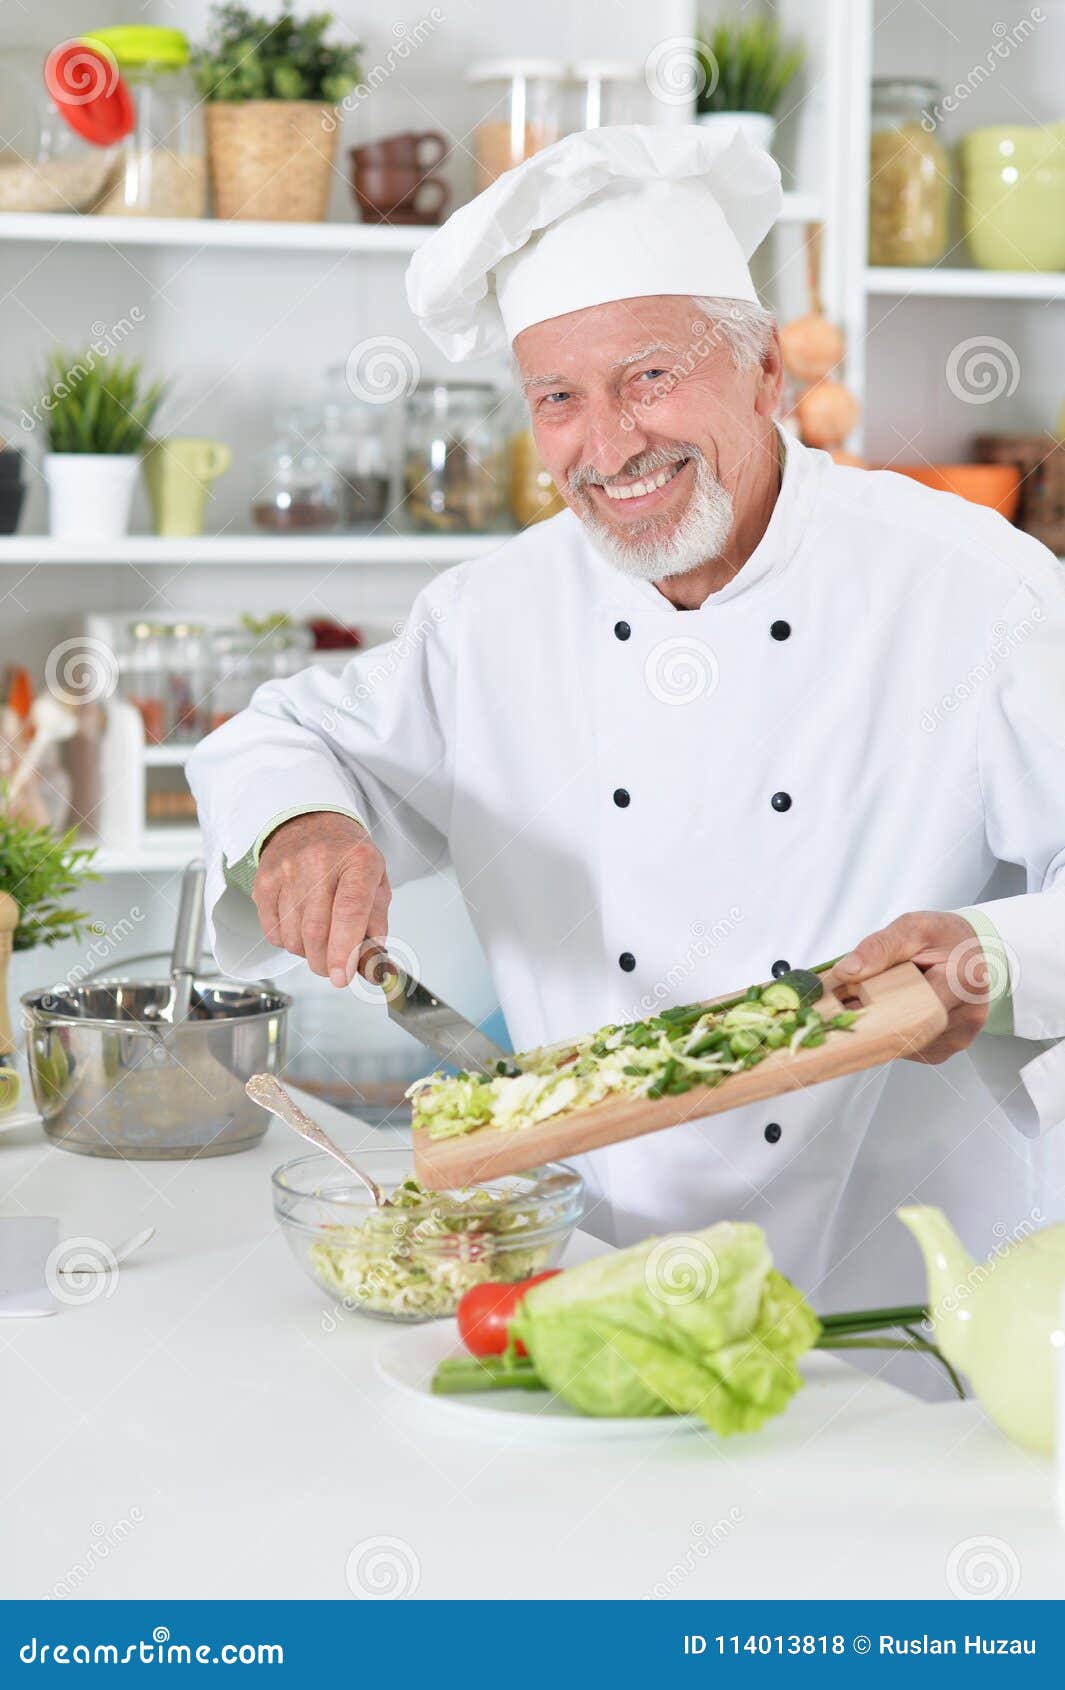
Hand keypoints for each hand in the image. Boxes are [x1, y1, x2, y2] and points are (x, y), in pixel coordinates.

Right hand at [254, 812, 390, 986]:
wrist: (309, 821)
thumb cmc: (347, 856)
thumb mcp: (376, 880)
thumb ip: (376, 923)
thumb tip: (373, 965)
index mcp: (358, 862)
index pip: (349, 911)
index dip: (345, 950)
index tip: (342, 977)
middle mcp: (320, 863)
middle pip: (317, 931)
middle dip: (325, 963)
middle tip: (333, 969)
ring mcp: (288, 870)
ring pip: (293, 936)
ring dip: (307, 953)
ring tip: (318, 941)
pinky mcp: (264, 881)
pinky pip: (272, 930)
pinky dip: (287, 941)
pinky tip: (299, 928)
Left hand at [828, 910, 991, 1064]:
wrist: (972, 954)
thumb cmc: (945, 939)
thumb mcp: (913, 928)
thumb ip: (880, 946)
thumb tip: (846, 972)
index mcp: (964, 982)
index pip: (914, 1005)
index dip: (875, 1005)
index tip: (850, 996)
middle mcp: (967, 1018)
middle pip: (903, 1029)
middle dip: (870, 1016)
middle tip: (850, 997)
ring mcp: (956, 1039)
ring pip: (900, 1042)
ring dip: (878, 1024)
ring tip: (872, 998)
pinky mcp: (942, 1052)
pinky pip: (904, 1048)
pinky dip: (889, 1031)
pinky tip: (889, 1010)